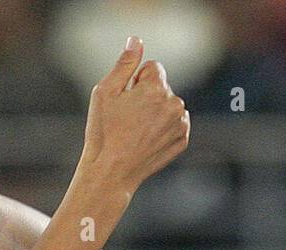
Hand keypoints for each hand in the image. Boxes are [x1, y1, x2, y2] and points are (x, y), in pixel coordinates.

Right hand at [79, 38, 189, 195]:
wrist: (111, 172)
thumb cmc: (103, 132)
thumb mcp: (105, 93)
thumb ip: (124, 63)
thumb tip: (136, 41)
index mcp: (157, 87)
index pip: (152, 68)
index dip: (134, 83)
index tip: (124, 101)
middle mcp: (174, 102)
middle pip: (161, 88)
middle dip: (147, 98)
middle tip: (126, 120)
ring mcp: (180, 123)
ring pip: (168, 106)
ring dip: (156, 114)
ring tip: (135, 132)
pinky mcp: (182, 140)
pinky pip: (174, 125)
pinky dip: (163, 130)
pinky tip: (145, 141)